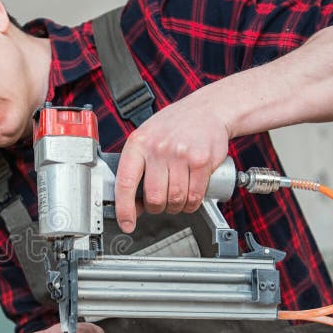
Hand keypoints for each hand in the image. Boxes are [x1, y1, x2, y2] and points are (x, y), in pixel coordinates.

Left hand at [114, 92, 229, 232]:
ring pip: (175, 199)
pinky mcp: (201, 161)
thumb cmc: (173, 126)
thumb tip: (132, 205)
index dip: (124, 209)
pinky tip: (190, 198)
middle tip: (160, 203)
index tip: (126, 223)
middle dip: (157, 208)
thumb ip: (136, 168)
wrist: (207, 109)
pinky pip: (194, 195)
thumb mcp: (146, 139)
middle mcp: (158, 148)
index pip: (125, 183)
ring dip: (176, 207)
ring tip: (177, 197)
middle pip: (154, 197)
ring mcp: (181, 155)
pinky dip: (192, 204)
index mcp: (138, 144)